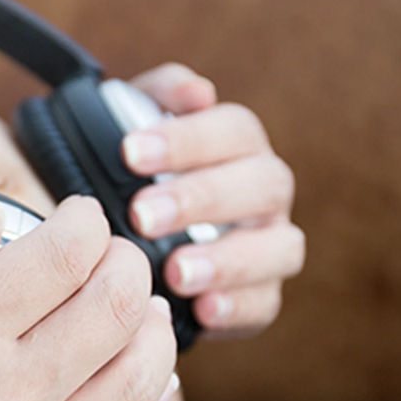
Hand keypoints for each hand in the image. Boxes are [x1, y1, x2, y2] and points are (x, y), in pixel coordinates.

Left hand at [120, 63, 304, 337]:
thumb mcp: (127, 124)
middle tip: (141, 214)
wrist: (120, 245)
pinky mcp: (261, 297)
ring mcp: (271, 245)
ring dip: (228, 260)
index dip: (187, 139)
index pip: (233, 129)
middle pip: (263, 184)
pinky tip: (200, 309)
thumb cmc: (129, 176)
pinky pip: (265, 305)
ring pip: (279, 247)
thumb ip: (156, 96)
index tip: (129, 153)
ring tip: (175, 271)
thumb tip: (197, 92)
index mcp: (237, 144)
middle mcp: (265, 191)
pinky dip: (237, 307)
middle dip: (201, 198)